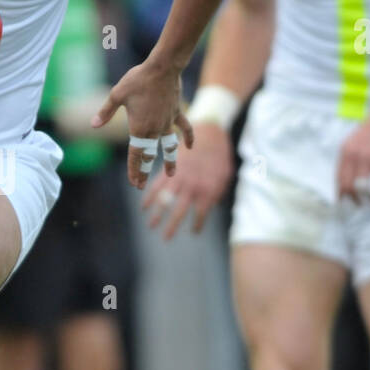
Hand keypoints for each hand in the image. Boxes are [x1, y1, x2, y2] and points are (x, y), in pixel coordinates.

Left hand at [93, 60, 192, 188]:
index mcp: (139, 128)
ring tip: (171, 175)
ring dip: (169, 161)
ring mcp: (168, 122)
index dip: (134, 170)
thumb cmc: (138, 80)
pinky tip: (189, 147)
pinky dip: (188, 138)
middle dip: (144, 171)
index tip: (134, 183)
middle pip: (150, 155)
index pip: (136, 156)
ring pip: (169, 147)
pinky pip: (184, 128)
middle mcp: (155, 129)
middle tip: (141, 185)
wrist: (162, 67)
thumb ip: (105, 112)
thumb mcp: (117, 95)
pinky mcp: (176, 113)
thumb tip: (94, 125)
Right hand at [143, 122, 233, 238]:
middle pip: (179, 210)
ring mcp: (179, 177)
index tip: (194, 232)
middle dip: (172, 226)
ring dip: (157, 213)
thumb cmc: (220, 154)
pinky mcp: (169, 168)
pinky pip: (157, 184)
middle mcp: (191, 185)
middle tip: (166, 239)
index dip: (197, 224)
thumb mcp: (225, 175)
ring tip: (151, 226)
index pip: (201, 213)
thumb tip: (210, 206)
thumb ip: (216, 192)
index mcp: (208, 188)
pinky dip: (150, 196)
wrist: (210, 130)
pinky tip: (144, 206)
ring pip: (165, 199)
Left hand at [337, 99, 369, 207]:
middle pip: (347, 185)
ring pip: (362, 187)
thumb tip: (350, 174)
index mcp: (344, 152)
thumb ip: (352, 156)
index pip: (338, 178)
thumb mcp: (356, 141)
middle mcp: (351, 155)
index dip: (340, 193)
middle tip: (361, 207)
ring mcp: (364, 157)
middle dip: (353, 200)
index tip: (343, 204)